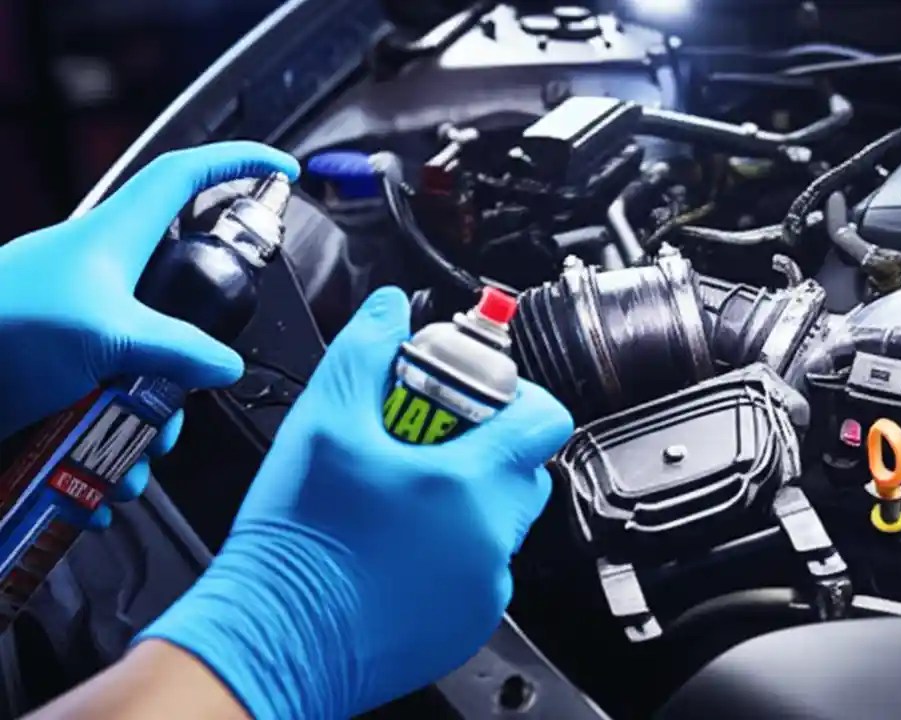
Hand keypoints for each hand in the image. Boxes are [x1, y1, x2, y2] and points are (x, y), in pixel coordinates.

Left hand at [0, 142, 299, 517]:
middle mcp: (106, 279)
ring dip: (147, 429)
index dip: (236, 163)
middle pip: (182, 309)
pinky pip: (105, 412)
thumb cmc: (4, 326)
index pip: (187, 177)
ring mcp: (81, 329)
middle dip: (189, 372)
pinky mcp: (57, 376)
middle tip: (182, 401)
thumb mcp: (108, 335)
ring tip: (133, 461)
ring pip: (147, 373)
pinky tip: (103, 486)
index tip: (281, 172)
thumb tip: (225, 367)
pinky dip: (111, 453)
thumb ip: (180, 351)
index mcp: (119, 238)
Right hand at [138, 287, 572, 718]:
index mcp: (472, 482)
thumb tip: (389, 309)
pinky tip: (398, 545)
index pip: (546, 419)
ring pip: (502, 522)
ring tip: (404, 495)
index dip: (517, 397)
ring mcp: (484, 586)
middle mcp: (491, 537)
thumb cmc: (298, 541)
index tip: (476, 399)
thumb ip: (366, 352)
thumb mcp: (323, 423)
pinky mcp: (468, 623)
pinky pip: (480, 570)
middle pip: (526, 469)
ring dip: (469, 500)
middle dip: (487, 448)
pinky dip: (453, 552)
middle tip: (428, 443)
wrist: (274, 638)